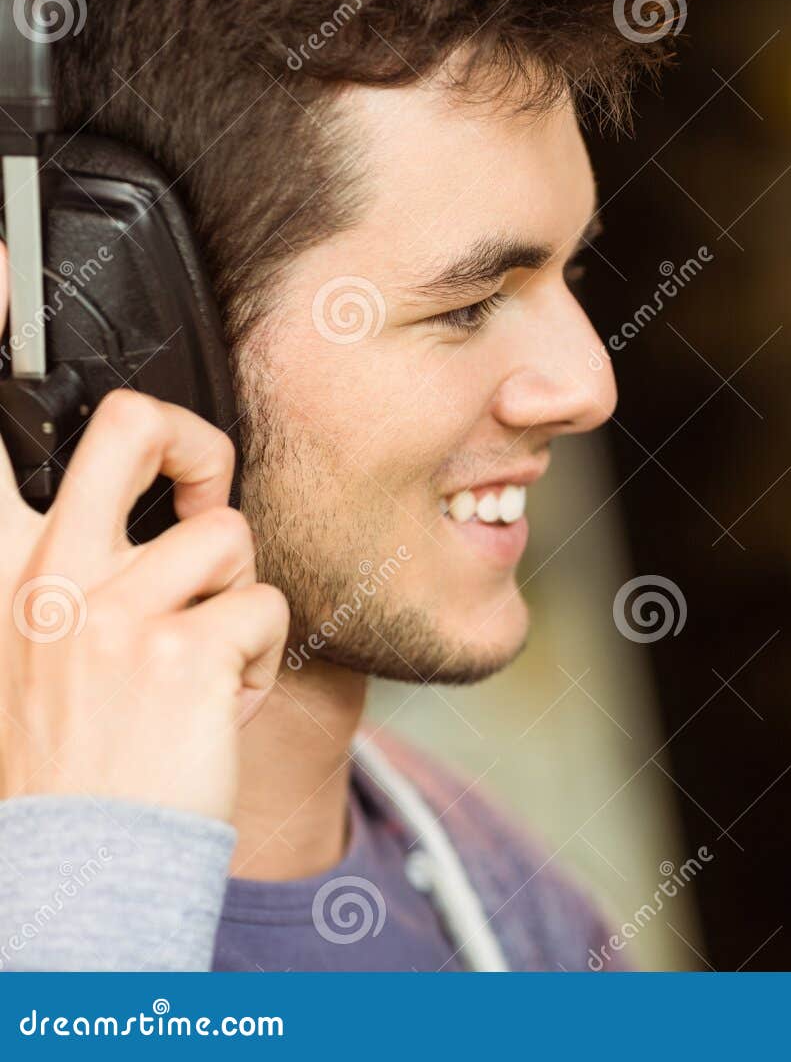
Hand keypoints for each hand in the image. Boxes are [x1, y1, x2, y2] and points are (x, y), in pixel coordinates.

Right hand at [0, 243, 287, 820]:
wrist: (86, 861)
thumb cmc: (74, 757)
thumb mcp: (39, 650)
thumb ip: (67, 571)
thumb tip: (147, 508)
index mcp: (5, 572)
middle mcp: (49, 576)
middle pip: (135, 427)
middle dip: (189, 439)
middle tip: (196, 485)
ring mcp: (116, 608)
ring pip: (229, 534)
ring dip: (234, 598)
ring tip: (199, 659)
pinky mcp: (186, 646)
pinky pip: (265, 605)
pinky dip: (259, 653)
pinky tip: (219, 698)